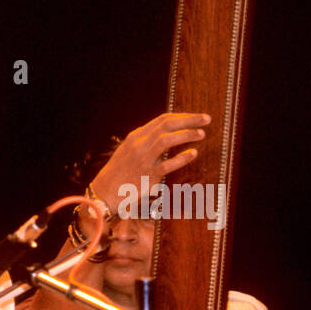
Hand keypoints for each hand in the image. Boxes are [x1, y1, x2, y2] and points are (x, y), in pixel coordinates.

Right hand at [87, 113, 211, 218]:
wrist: (103, 193)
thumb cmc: (119, 173)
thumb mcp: (129, 151)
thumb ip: (146, 142)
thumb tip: (167, 135)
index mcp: (136, 137)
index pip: (162, 120)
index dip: (182, 116)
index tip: (197, 116)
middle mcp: (139, 145)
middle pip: (167, 125)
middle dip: (189, 120)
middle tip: (207, 119)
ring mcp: (143, 160)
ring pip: (166, 140)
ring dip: (186, 135)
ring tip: (201, 134)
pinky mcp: (146, 176)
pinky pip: (167, 165)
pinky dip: (182, 158)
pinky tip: (193, 153)